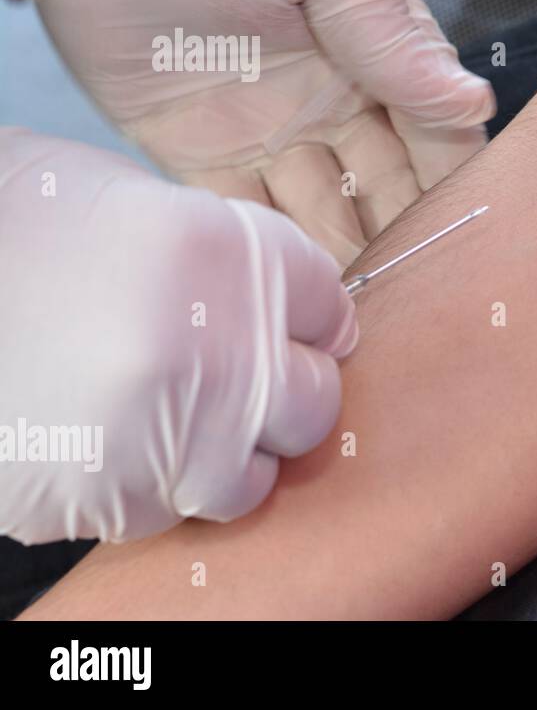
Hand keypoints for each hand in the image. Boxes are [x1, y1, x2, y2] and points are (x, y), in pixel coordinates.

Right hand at [0, 128, 356, 543]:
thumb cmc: (14, 227)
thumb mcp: (129, 203)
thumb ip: (221, 256)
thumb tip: (282, 308)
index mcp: (217, 252)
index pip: (327, 304)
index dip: (310, 316)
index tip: (296, 326)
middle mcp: (209, 347)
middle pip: (312, 398)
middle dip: (285, 391)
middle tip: (237, 379)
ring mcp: (164, 433)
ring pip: (252, 475)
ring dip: (227, 453)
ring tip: (174, 419)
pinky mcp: (109, 499)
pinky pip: (171, 511)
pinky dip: (153, 486)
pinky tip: (110, 442)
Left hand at [29, 0, 494, 266]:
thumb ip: (397, 40)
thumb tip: (475, 103)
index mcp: (376, 59)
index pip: (437, 136)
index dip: (458, 184)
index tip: (476, 237)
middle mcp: (331, 106)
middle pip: (387, 191)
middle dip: (406, 238)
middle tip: (424, 297)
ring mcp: (268, 135)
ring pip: (322, 217)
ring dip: (345, 261)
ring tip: (367, 314)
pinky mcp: (200, 156)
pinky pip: (244, 217)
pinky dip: (273, 252)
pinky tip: (299, 288)